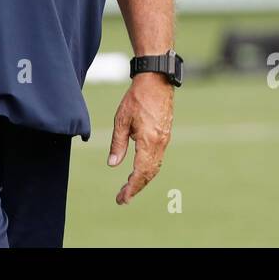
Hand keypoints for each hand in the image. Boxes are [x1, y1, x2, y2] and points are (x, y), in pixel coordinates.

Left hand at [108, 73, 173, 204]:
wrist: (156, 81)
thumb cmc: (136, 98)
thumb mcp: (121, 120)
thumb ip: (117, 144)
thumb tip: (112, 164)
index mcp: (148, 141)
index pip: (140, 172)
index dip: (131, 187)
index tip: (122, 198)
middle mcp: (160, 144)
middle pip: (149, 173)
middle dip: (136, 187)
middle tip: (123, 198)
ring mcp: (165, 140)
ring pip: (155, 167)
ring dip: (142, 179)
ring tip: (129, 188)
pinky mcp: (165, 135)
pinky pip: (158, 158)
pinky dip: (148, 169)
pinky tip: (139, 171)